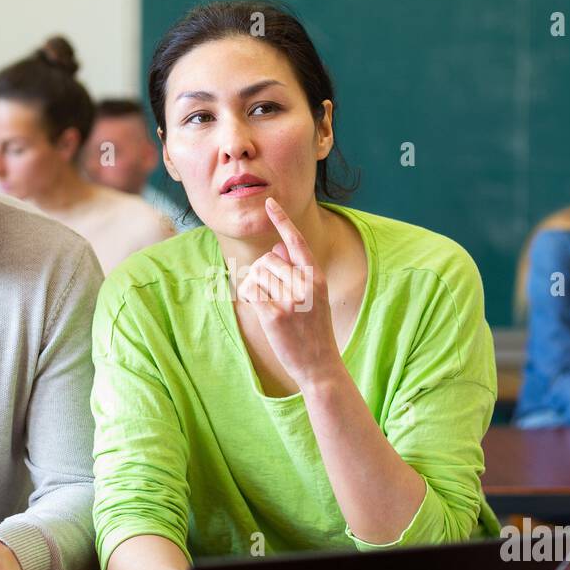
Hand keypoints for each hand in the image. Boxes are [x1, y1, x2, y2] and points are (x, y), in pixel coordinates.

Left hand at [236, 197, 337, 386]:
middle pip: (268, 259)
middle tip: (270, 294)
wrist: (320, 365)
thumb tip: (277, 245)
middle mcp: (306, 284)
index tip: (270, 203)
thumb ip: (296, 270)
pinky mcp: (275, 315)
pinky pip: (250, 290)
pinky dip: (248, 295)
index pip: (296, 241)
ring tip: (267, 304)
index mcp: (317, 277)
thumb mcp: (313, 297)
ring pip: (256, 274)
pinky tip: (257, 306)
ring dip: (254, 286)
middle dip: (262, 272)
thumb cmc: (314, 330)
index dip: (282, 221)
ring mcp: (291, 300)